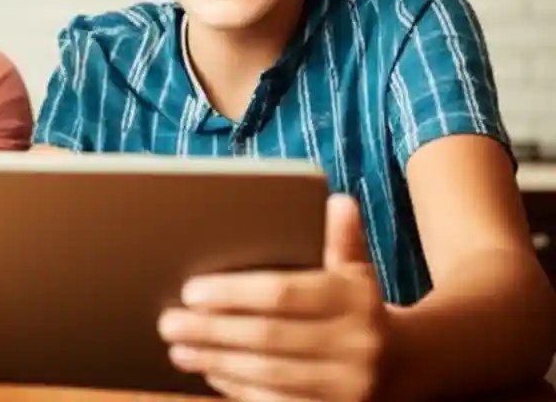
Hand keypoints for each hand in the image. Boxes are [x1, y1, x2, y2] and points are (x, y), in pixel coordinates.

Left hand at [158, 194, 388, 401]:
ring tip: (179, 349)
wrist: (415, 366)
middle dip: (211, 331)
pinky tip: (212, 374)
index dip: (232, 293)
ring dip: (216, 362)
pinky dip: (239, 389)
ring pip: (267, 375)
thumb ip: (342, 239)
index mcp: (355, 301)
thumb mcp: (357, 272)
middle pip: (267, 337)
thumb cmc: (362, 309)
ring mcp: (348, 387)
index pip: (283, 294)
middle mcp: (356, 346)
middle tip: (168, 322)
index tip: (190, 291)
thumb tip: (336, 201)